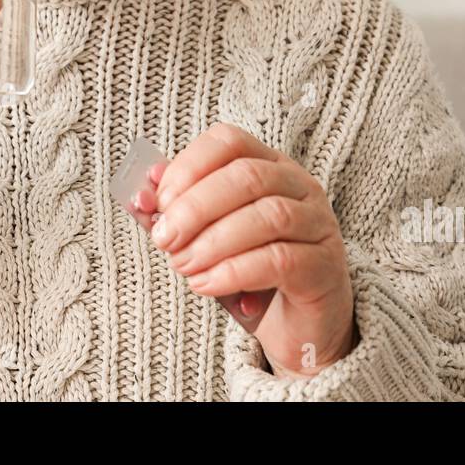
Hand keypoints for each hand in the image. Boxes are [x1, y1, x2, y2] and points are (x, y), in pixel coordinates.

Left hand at [149, 123, 357, 377]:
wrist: (301, 323)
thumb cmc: (252, 271)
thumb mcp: (213, 236)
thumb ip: (182, 213)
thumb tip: (142, 194)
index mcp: (270, 165)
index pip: (229, 141)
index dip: (189, 165)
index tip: (159, 201)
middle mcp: (299, 187)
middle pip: (247, 177)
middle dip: (195, 207)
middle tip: (165, 239)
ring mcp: (317, 225)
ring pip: (267, 216)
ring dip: (213, 241)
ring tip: (183, 265)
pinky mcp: (322, 267)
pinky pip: (279, 260)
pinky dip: (233, 271)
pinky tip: (206, 284)